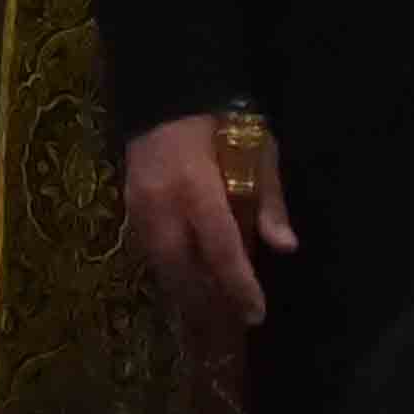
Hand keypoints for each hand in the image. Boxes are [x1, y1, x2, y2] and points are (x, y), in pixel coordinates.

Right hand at [122, 109, 292, 330]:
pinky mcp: (127, 206)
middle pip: (182, 270)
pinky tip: (187, 284)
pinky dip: (169, 271)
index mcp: (197, 188)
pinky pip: (148, 252)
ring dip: (185, 292)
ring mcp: (138, 207)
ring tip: (210, 315)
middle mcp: (162, 204)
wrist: (165, 90)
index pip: (220, 250)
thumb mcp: (257, 149)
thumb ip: (269, 199)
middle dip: (207, 301)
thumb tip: (285, 246)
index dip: (239, 286)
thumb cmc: (220, 118)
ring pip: (160, 266)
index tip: (256, 314)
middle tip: (232, 323)